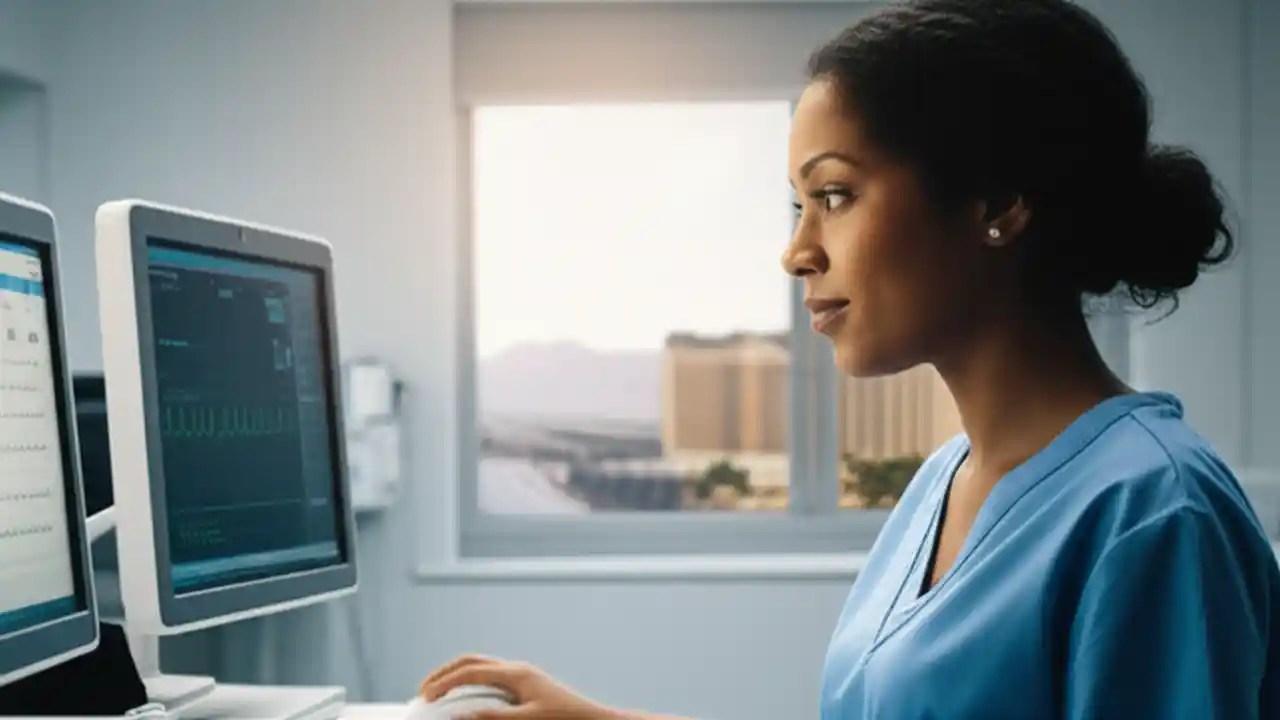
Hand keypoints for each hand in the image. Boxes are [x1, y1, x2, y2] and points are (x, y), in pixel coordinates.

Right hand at [419, 654, 628, 719]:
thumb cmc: (566, 719)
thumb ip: (493, 717)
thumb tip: (459, 715)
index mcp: (516, 673)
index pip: (470, 670)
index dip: (443, 682)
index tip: (425, 697)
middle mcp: (516, 670)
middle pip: (472, 661)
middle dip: (445, 672)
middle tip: (424, 690)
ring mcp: (521, 677)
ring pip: (481, 668)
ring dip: (457, 677)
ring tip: (439, 694)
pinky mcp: (525, 687)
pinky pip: (490, 680)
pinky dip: (471, 686)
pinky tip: (465, 702)